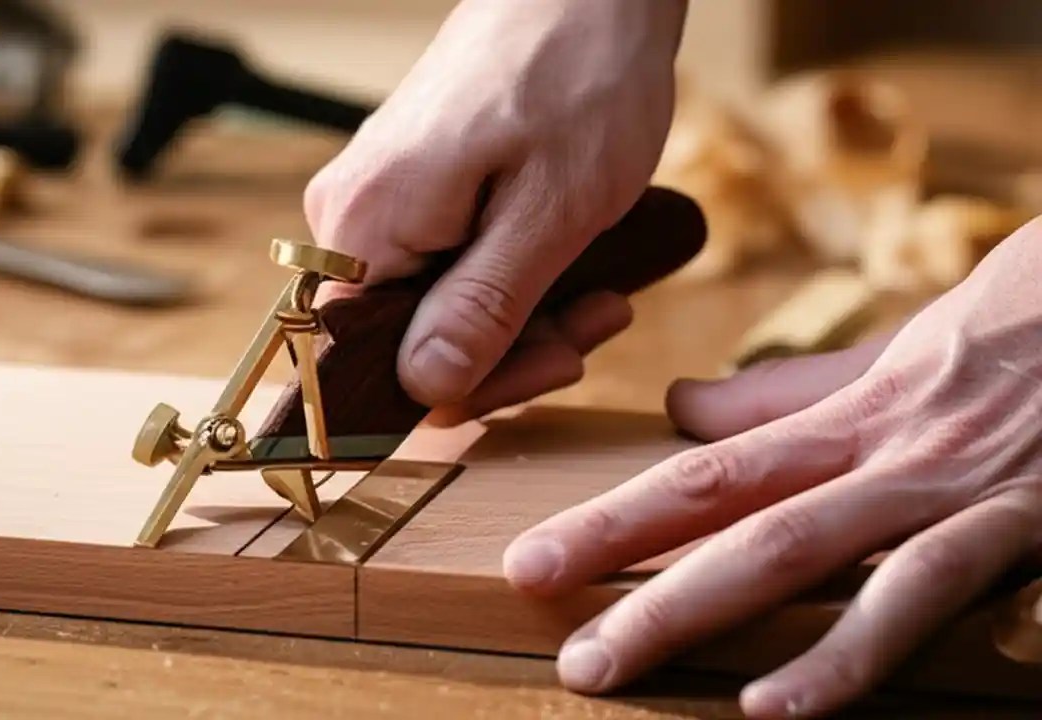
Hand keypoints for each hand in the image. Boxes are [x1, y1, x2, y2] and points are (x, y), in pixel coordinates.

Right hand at [305, 0, 687, 423]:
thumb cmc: (575, 74)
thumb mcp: (549, 214)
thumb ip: (482, 309)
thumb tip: (428, 389)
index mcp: (364, 225)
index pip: (367, 362)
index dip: (453, 389)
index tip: (540, 372)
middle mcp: (353, 216)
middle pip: (408, 338)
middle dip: (510, 349)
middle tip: (591, 329)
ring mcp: (383, 200)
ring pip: (439, 307)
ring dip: (525, 319)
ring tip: (602, 299)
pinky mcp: (417, 188)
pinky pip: (452, 266)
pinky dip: (515, 280)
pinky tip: (575, 272)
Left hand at [503, 216, 1041, 717]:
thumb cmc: (1035, 319)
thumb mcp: (907, 348)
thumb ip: (798, 390)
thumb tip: (689, 409)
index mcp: (854, 418)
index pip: (707, 473)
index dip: (615, 520)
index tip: (534, 564)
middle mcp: (890, 454)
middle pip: (736, 517)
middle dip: (638, 583)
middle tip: (557, 641)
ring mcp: (960, 490)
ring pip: (815, 554)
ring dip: (724, 624)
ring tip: (641, 681)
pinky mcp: (1034, 524)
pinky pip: (937, 596)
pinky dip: (860, 654)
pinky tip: (790, 707)